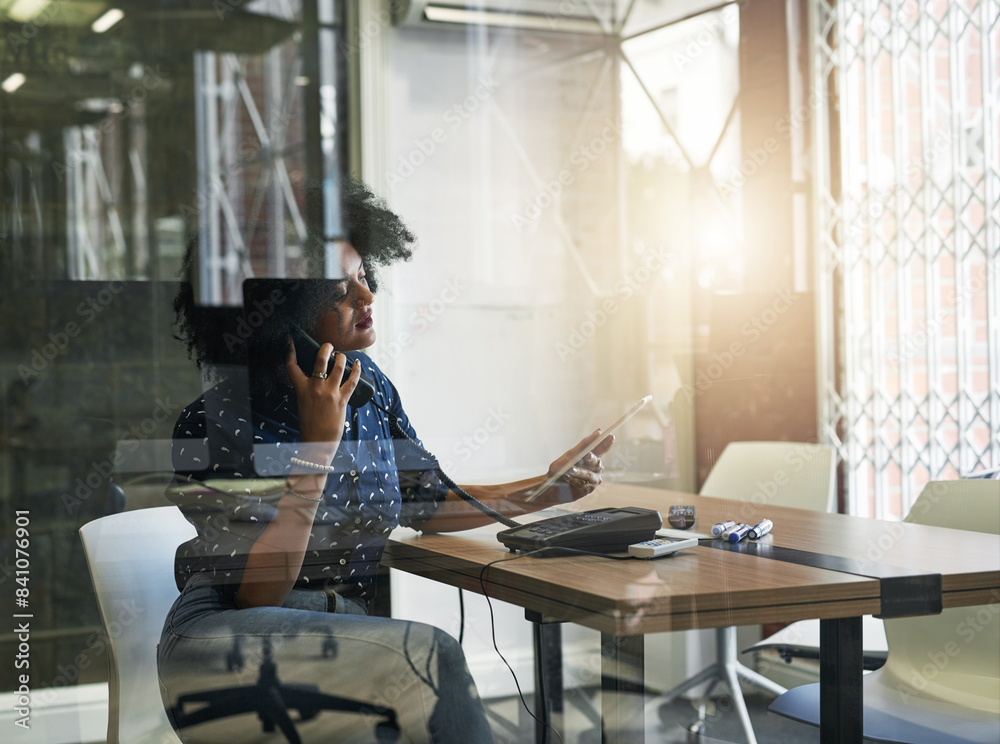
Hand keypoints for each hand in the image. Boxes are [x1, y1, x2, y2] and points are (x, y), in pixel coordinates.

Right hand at [285, 340, 359, 461]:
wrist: (318, 442)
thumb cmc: (310, 424)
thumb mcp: (303, 403)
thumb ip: (308, 389)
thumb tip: (318, 377)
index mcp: (301, 389)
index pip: (292, 366)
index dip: (290, 351)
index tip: (292, 342)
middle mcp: (315, 388)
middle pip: (320, 360)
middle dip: (325, 348)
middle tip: (329, 346)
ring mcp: (329, 393)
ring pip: (338, 367)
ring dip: (342, 358)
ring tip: (342, 356)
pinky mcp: (342, 400)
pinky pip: (352, 381)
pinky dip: (357, 371)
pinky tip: (358, 364)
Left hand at [546, 429, 614, 500]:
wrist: (550, 487)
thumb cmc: (560, 469)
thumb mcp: (569, 455)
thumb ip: (583, 445)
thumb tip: (599, 432)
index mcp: (591, 458)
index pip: (602, 449)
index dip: (607, 443)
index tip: (611, 436)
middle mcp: (595, 469)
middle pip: (596, 462)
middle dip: (592, 458)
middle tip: (587, 455)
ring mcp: (593, 480)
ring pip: (589, 474)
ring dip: (580, 471)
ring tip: (570, 470)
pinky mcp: (588, 490)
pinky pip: (583, 484)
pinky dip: (574, 480)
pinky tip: (567, 478)